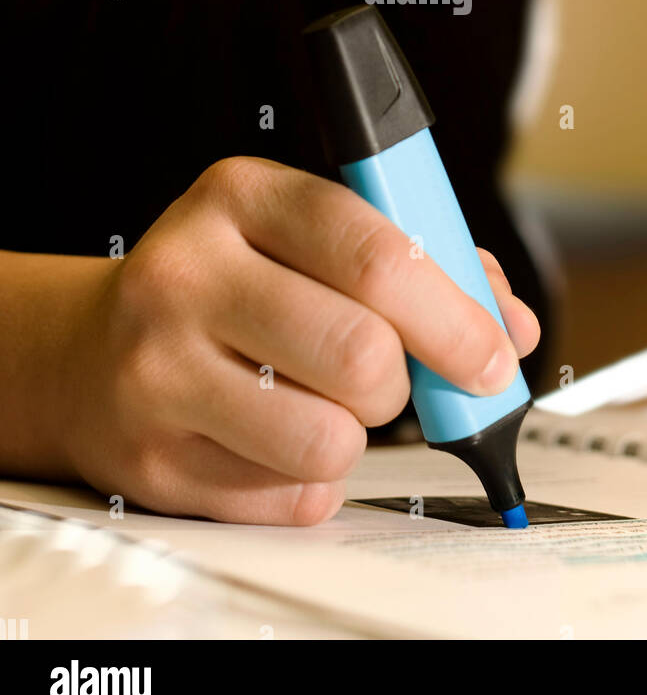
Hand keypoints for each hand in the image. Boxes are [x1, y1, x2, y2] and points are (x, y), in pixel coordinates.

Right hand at [59, 157, 539, 524]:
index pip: (376, 254)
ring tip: (326, 404)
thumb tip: (507, 325)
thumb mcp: (306, 234)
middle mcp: (188, 274)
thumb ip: (419, 263)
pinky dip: (313, 479)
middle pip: (361, 353)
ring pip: (330, 438)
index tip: (490, 355)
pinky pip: (292, 497)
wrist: (92, 350)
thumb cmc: (228, 284)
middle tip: (397, 378)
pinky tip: (277, 437)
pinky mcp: (153, 459)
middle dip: (406, 381)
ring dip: (357, 434)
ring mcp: (159, 370)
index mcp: (241, 197)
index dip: (455, 314)